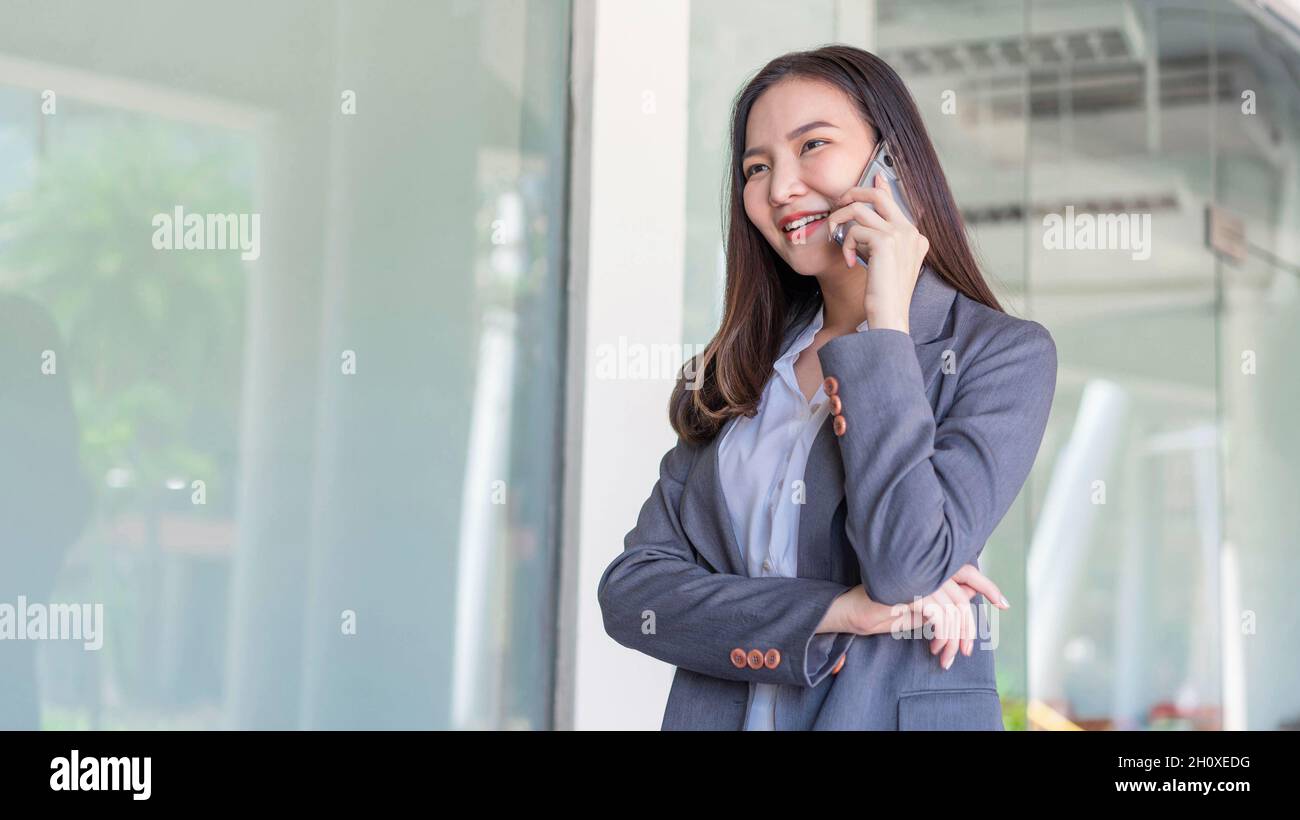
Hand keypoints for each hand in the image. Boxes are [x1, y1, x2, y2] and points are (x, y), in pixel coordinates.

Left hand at [824, 171, 928, 332]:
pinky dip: (845, 244)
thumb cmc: (883, 295)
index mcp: (915, 237)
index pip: (895, 203)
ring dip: (839, 221)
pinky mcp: (886, 241)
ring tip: (835, 237)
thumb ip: (876, 239)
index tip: (875, 176)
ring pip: (859, 209)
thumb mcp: (881, 262)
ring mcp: (901, 235)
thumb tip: (860, 220)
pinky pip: (854, 230)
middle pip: (877, 195)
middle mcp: (912, 232)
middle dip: (852, 194)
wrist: (890, 316)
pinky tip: (849, 261)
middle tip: (837, 204)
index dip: (881, 187)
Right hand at [894, 564, 1008, 670]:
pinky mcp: (912, 594)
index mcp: (931, 570)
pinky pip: (940, 618)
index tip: (1004, 604)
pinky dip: (943, 637)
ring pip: (953, 614)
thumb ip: (944, 600)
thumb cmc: (885, 610)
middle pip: (962, 602)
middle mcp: (927, 572)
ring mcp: (919, 581)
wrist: (854, 613)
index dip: (989, 587)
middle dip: (967, 632)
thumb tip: (972, 594)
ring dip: (953, 641)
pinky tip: (935, 648)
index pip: (968, 574)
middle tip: (964, 653)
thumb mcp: (921, 608)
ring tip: (945, 658)